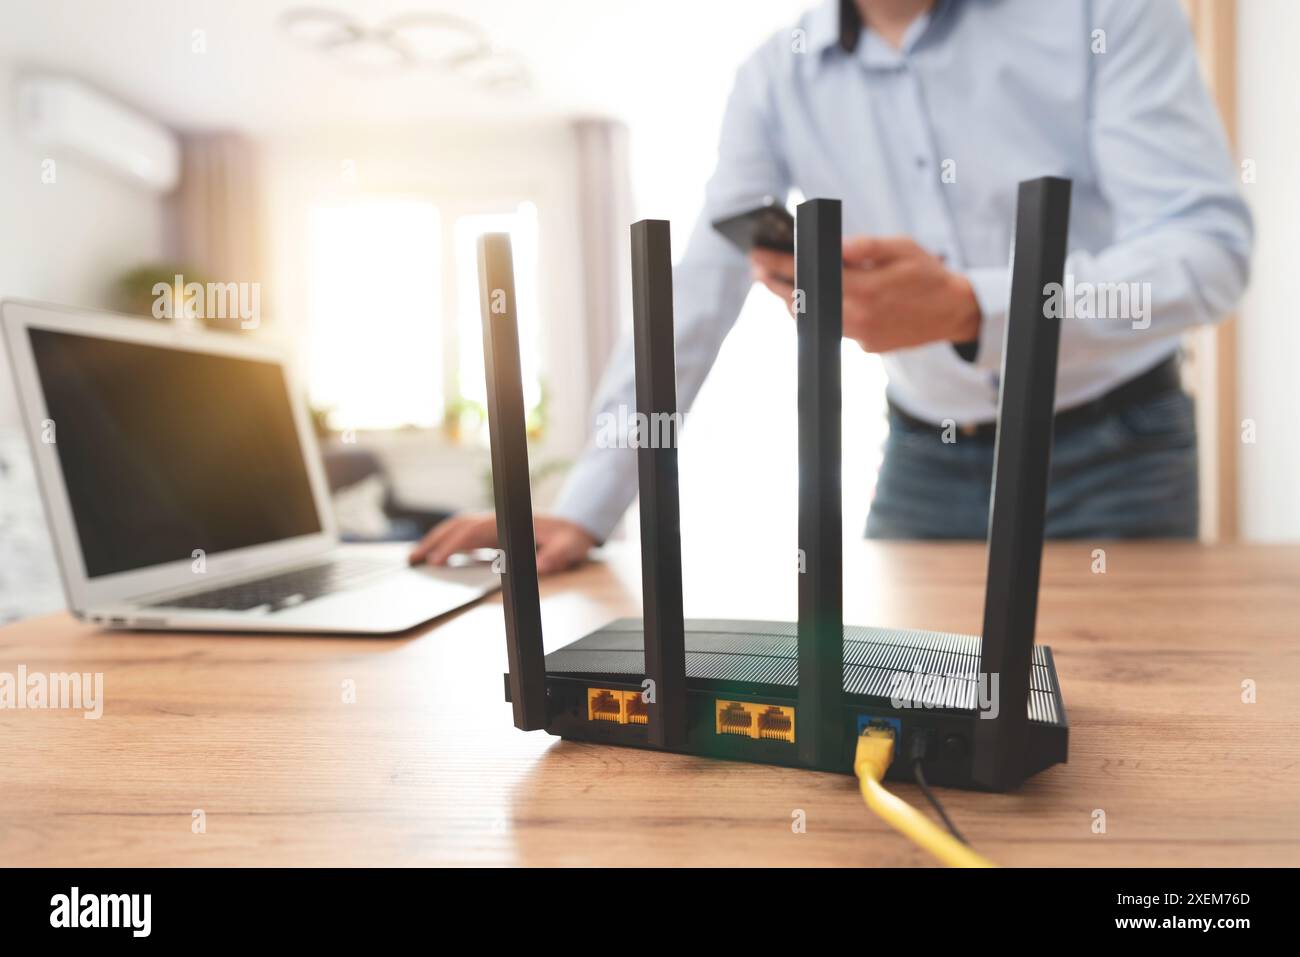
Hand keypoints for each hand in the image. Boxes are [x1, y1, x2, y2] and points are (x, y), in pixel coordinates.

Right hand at [408, 512, 596, 575]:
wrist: (574, 529)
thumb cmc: (570, 538)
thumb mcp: (570, 547)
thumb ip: (557, 556)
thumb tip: (541, 566)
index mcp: (511, 522)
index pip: (475, 531)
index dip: (455, 544)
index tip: (438, 560)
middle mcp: (498, 521)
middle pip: (459, 526)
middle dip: (434, 541)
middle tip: (414, 560)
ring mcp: (493, 526)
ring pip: (457, 529)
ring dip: (435, 541)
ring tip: (415, 559)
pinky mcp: (492, 534)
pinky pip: (463, 537)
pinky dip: (446, 544)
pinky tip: (434, 559)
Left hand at [750, 236, 980, 352]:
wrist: (954, 312)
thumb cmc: (928, 274)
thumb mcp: (902, 248)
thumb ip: (866, 247)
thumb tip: (834, 246)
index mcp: (866, 288)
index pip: (810, 276)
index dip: (779, 267)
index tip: (758, 258)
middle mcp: (860, 316)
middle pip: (804, 303)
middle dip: (776, 286)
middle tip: (758, 271)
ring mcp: (862, 336)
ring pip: (815, 321)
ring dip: (794, 303)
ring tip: (779, 285)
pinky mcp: (866, 347)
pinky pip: (835, 330)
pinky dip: (821, 316)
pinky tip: (813, 302)